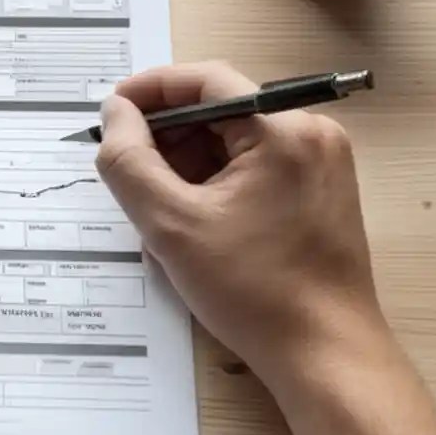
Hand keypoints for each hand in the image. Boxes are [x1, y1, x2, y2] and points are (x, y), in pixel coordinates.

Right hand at [95, 62, 383, 379]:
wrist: (323, 354)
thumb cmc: (255, 292)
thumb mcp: (170, 223)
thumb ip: (129, 161)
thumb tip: (115, 113)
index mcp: (283, 130)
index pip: (205, 80)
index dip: (150, 90)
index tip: (112, 110)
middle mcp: (310, 134)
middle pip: (219, 109)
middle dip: (166, 135)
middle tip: (127, 170)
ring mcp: (319, 163)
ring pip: (233, 140)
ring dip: (187, 163)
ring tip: (158, 208)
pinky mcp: (317, 191)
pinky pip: (252, 166)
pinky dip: (213, 182)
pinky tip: (190, 221)